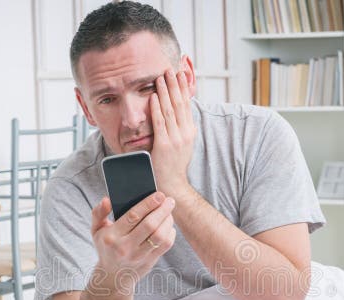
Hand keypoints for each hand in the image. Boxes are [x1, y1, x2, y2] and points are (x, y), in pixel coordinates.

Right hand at [90, 192, 175, 292]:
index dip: (148, 204)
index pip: (132, 217)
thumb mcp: (96, 230)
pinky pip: (165, 246)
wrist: (113, 275)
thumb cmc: (106, 247)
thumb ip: (98, 213)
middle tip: (169, 200)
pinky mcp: (150, 261)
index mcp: (112, 237)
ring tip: (169, 212)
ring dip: (168, 221)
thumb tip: (106, 200)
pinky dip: (170, 233)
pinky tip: (168, 225)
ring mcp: (139, 256)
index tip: (159, 195)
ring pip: (160, 236)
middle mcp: (125, 247)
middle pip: (149, 225)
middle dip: (162, 210)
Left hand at [150, 70, 195, 198]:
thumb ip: (179, 128)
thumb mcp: (182, 144)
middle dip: (174, 85)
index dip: (183, 89)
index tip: (179, 75)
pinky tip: (153, 96)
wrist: (172, 184)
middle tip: (169, 70)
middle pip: (179, 104)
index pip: (187, 105)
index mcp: (190, 132)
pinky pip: (160, 122)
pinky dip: (156, 108)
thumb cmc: (173, 165)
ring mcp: (175, 139)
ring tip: (160, 78)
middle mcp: (185, 134)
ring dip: (165, 92)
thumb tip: (177, 112)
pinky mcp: (164, 145)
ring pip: (170, 110)